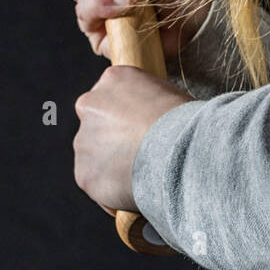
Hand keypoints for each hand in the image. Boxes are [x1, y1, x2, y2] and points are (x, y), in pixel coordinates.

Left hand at [73, 65, 190, 211]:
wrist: (180, 152)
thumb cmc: (185, 123)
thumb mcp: (167, 95)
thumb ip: (145, 103)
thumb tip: (145, 122)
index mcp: (113, 79)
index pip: (111, 96)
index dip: (126, 116)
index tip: (141, 128)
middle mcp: (90, 105)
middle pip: (96, 125)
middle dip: (112, 139)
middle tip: (139, 153)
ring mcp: (84, 140)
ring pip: (94, 155)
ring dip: (111, 165)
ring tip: (142, 174)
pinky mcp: (84, 174)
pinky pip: (96, 183)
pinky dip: (111, 190)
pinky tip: (135, 189)